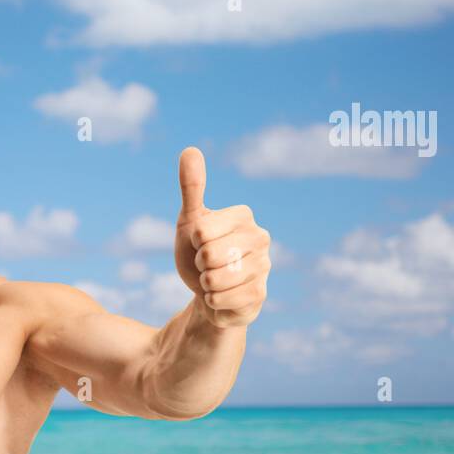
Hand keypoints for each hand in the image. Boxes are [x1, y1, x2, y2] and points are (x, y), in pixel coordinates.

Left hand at [174, 146, 269, 327]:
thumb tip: (190, 150)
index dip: (193, 241)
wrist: (204, 290)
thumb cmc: (196, 251)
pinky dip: (212, 303)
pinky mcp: (260, 296)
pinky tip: (220, 298)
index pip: (202, 231)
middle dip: (198, 265)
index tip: (199, 243)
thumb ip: (192, 187)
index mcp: (243, 216)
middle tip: (206, 265)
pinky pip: (224, 301)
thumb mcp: (189, 220)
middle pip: (210, 256)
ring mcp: (264, 268)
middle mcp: (261, 238)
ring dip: (204, 285)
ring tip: (212, 281)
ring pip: (217, 281)